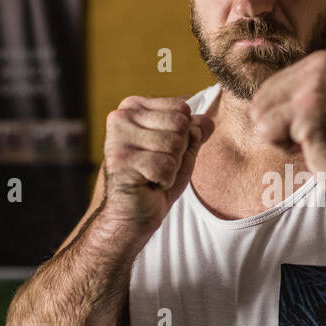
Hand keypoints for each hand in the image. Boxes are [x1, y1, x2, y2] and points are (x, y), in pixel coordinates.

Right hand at [101, 96, 213, 232]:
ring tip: (151, 175)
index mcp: (132, 107)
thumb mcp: (181, 152)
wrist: (131, 217)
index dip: (183, 137)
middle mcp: (120, 117)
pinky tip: (147, 185)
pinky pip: (166, 166)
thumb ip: (194, 132)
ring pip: (174, 144)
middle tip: (156, 166)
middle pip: (180, 124)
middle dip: (177, 152)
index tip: (161, 152)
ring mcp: (118, 138)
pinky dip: (164, 181)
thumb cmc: (154, 182)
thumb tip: (208, 121)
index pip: (182, 109)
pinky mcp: (120, 161)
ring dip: (171, 168)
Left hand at [248, 50, 325, 192]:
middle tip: (317, 136)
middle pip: (258, 101)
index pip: (266, 89)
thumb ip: (291, 91)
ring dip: (283, 138)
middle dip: (280, 128)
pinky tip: (315, 147)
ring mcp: (315, 87)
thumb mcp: (318, 105)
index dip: (284, 118)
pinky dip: (286, 148)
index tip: (318, 125)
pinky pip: (267, 131)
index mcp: (322, 59)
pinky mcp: (310, 111)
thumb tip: (249, 88)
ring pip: (259, 116)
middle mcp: (319, 65)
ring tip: (316, 140)